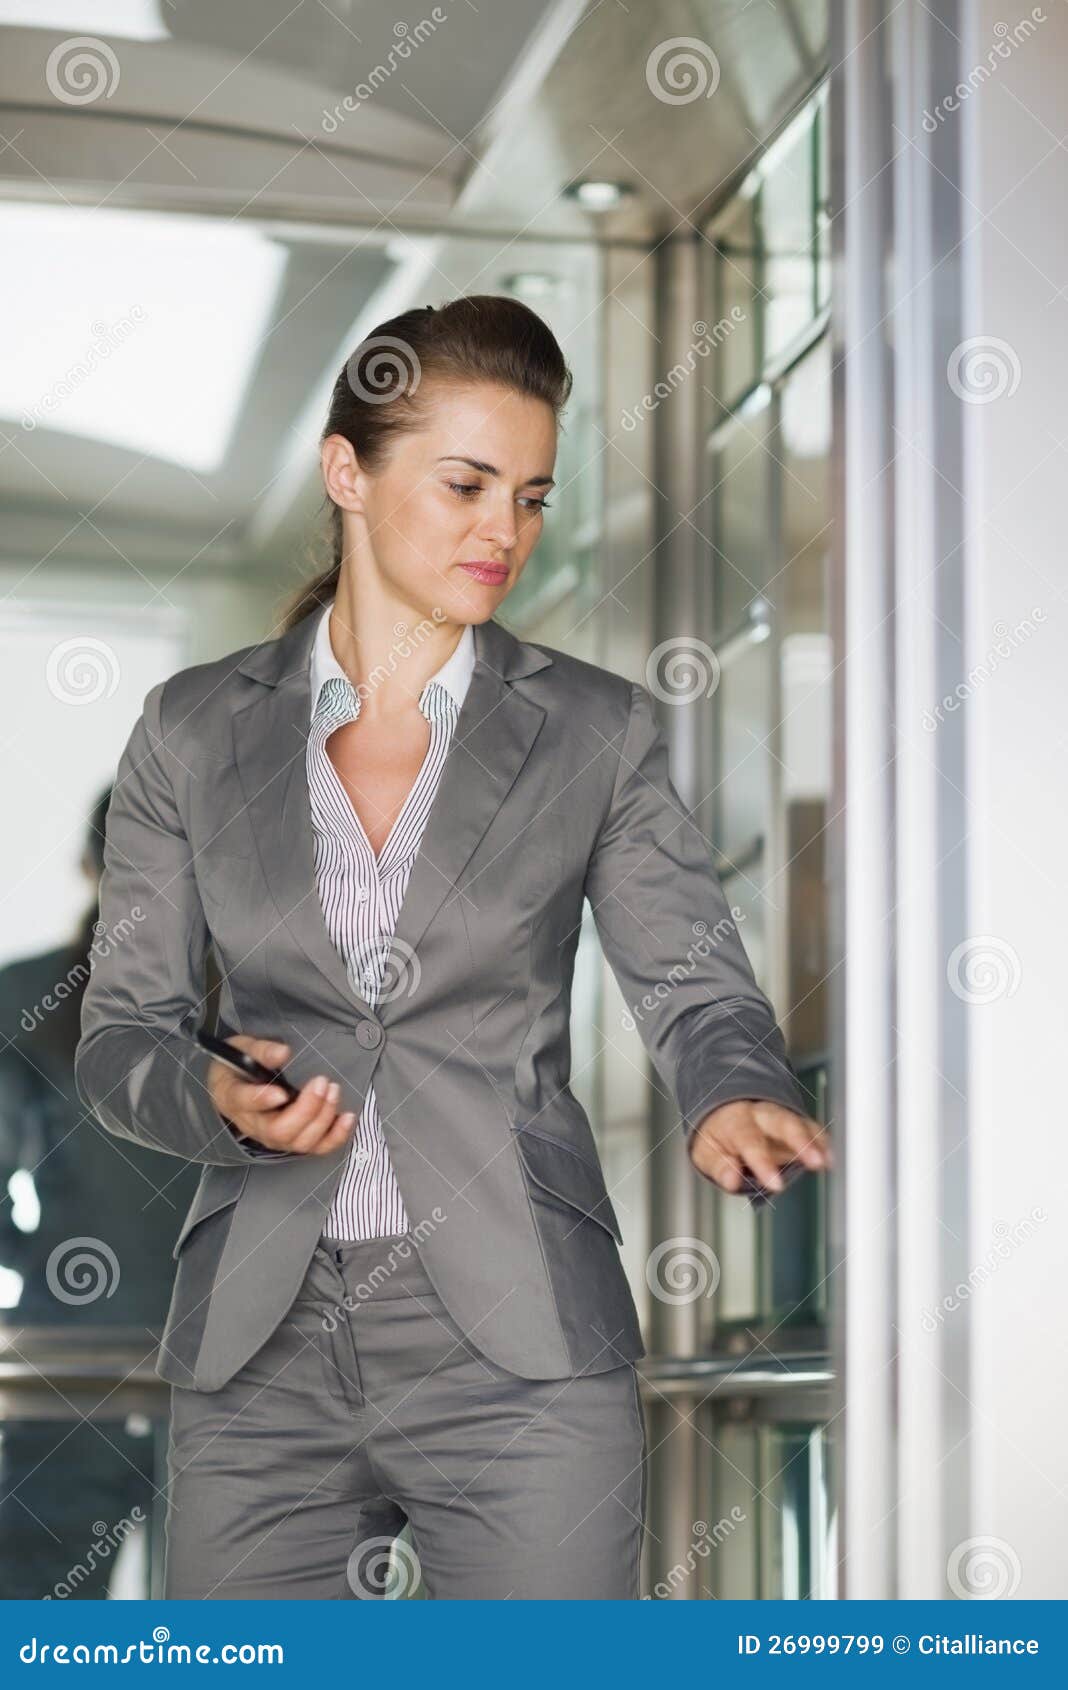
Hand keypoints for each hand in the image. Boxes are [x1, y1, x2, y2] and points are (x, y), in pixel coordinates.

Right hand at [207, 1035, 356, 1156]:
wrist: (237, 1086)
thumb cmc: (240, 1067)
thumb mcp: (244, 1049)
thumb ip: (261, 1050)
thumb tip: (283, 1052)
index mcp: (234, 1098)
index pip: (244, 1103)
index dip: (262, 1101)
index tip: (281, 1093)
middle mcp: (254, 1125)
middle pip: (279, 1130)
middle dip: (306, 1109)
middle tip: (321, 1082)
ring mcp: (274, 1136)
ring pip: (299, 1142)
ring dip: (323, 1118)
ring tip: (333, 1091)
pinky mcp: (293, 1140)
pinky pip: (316, 1147)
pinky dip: (335, 1136)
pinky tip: (347, 1117)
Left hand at [686, 1098, 833, 1195]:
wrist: (726, 1110)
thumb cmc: (717, 1135)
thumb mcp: (706, 1152)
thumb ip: (720, 1167)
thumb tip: (732, 1181)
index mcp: (736, 1121)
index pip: (750, 1140)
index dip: (764, 1163)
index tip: (776, 1184)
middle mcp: (762, 1115)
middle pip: (784, 1123)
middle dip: (801, 1142)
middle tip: (815, 1162)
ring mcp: (782, 1118)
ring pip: (802, 1124)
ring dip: (816, 1143)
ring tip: (826, 1161)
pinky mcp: (797, 1124)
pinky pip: (812, 1130)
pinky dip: (822, 1143)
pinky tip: (830, 1159)